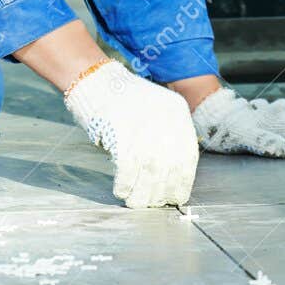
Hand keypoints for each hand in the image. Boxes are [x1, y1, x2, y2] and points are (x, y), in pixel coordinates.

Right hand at [63, 60, 198, 207]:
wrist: (96, 82)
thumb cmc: (123, 101)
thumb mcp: (155, 112)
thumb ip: (165, 137)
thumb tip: (168, 176)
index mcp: (177, 112)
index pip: (188, 155)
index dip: (182, 180)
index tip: (176, 196)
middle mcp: (165, 119)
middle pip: (169, 166)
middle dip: (162, 190)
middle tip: (154, 203)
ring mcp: (144, 126)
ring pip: (149, 170)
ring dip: (142, 192)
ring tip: (136, 202)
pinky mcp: (121, 133)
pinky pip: (127, 168)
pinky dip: (125, 184)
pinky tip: (121, 190)